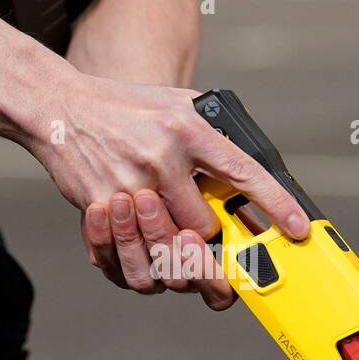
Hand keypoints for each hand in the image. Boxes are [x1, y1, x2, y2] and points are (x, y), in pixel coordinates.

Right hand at [23, 75, 308, 307]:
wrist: (59, 108)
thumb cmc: (122, 107)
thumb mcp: (175, 102)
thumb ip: (211, 130)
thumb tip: (249, 163)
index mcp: (186, 128)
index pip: (242, 171)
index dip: (275, 204)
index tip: (298, 227)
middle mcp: (161, 157)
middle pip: (205, 225)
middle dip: (210, 238)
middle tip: (210, 236)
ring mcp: (130, 184)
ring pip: (171, 245)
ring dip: (178, 253)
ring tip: (179, 246)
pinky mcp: (101, 204)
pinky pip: (132, 250)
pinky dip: (142, 258)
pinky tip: (144, 248)